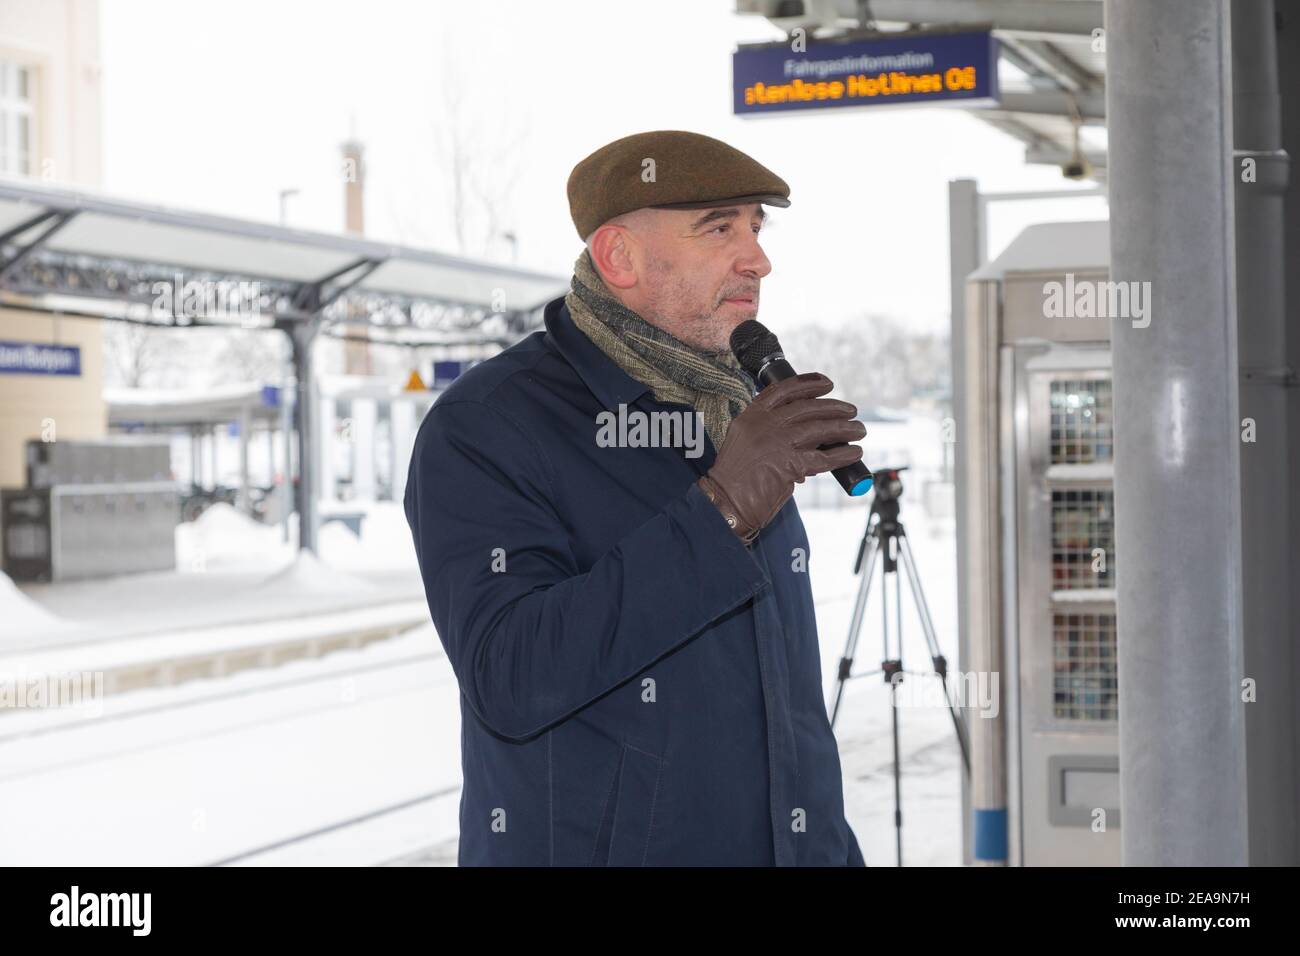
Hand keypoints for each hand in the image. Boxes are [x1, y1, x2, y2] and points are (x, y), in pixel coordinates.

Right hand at [697, 372, 865, 543]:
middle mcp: (764, 425)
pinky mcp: (788, 465)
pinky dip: (843, 455)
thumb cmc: (735, 479)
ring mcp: (776, 443)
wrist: (724, 503)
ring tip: (859, 430)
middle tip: (851, 410)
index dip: (808, 384)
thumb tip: (807, 435)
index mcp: (751, 416)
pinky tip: (854, 453)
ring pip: (819, 428)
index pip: (783, 390)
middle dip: (833, 407)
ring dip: (844, 428)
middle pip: (806, 407)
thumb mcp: (746, 443)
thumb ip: (771, 433)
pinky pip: (824, 458)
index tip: (826, 383)